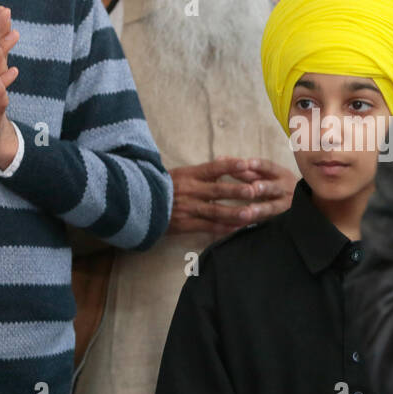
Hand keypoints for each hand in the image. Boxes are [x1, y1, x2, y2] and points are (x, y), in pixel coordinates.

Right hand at [167, 157, 295, 236]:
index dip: (231, 166)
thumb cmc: (163, 186)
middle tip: (255, 191)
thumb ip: (202, 172)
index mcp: (189, 175)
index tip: (247, 164)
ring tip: (251, 214)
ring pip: (215, 211)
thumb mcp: (180, 173)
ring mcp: (188, 208)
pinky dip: (222, 229)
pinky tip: (235, 230)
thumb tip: (224, 163)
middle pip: (217, 190)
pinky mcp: (184, 224)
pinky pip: (206, 227)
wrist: (137, 202)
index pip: (214, 168)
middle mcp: (190, 190)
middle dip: (237, 191)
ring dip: (234, 213)